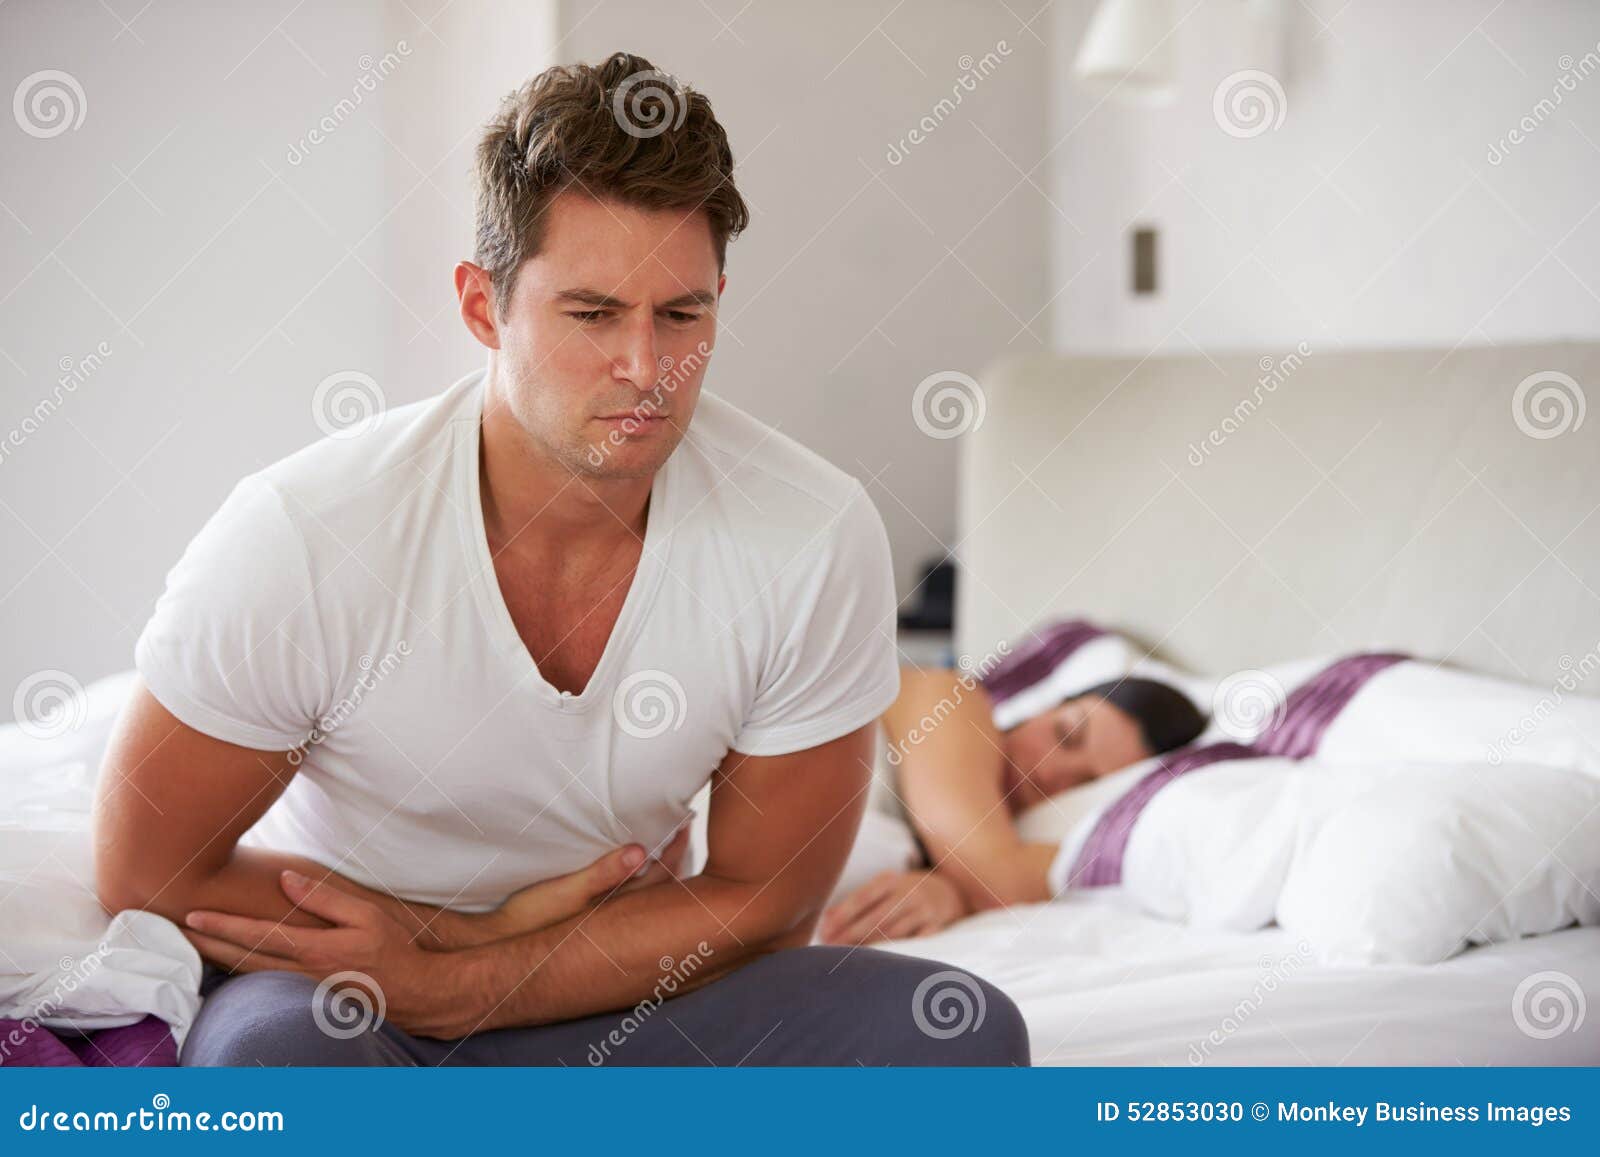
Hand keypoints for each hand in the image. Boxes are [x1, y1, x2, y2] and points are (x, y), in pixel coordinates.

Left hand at [182, 870, 469, 1037]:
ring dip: (214, 960)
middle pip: (240, 959)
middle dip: (203, 945)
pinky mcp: (304, 998)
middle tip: (169, 932)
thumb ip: (324, 899)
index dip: (222, 925)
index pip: (257, 936)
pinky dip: (236, 973)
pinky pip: (262, 983)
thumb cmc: (394, 950)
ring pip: (246, 974)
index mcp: (315, 949)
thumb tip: (286, 879)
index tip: (192, 915)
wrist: (415, 993)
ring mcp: (300, 989)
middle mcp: (300, 973)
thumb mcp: (366, 915)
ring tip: (186, 947)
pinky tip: (223, 966)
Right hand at [477, 831, 690, 943]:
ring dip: (660, 865)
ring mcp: (607, 918)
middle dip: (675, 854)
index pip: (662, 873)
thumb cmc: (530, 916)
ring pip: (648, 889)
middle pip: (662, 882)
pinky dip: (642, 877)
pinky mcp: (590, 917)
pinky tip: (636, 864)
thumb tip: (639, 852)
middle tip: (686, 823)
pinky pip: (630, 894)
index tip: (687, 818)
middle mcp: (619, 916)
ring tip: (670, 839)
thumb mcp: (565, 892)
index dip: (676, 846)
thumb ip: (603, 874)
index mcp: (619, 908)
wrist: (498, 943)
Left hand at [817, 869, 968, 945]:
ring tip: (851, 959)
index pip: (863, 897)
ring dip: (873, 946)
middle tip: (833, 949)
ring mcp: (924, 910)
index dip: (843, 914)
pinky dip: (902, 952)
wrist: (947, 891)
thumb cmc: (901, 894)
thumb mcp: (880, 890)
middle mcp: (908, 893)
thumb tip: (825, 921)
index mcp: (890, 881)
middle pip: (878, 916)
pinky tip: (885, 963)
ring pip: (896, 932)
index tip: (826, 930)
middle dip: (853, 934)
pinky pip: (918, 942)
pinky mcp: (937, 926)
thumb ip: (854, 904)